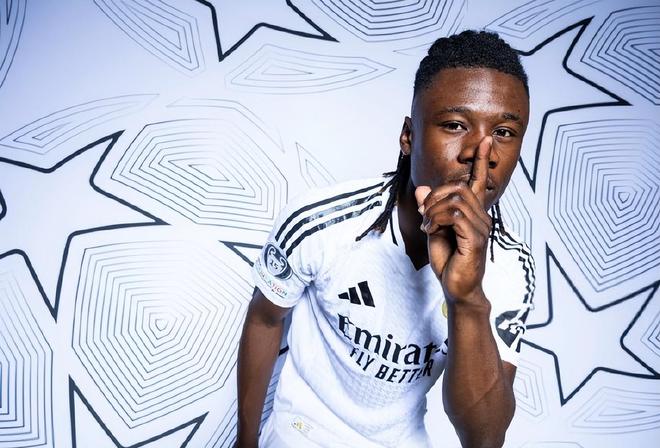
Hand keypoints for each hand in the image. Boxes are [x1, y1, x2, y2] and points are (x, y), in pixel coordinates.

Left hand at [415, 137, 492, 303]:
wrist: (457, 288)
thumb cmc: (449, 260)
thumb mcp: (433, 230)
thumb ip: (430, 209)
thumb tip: (421, 188)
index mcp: (473, 213)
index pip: (479, 182)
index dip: (482, 161)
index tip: (486, 140)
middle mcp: (481, 217)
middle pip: (459, 187)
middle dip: (435, 197)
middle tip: (424, 215)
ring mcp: (481, 228)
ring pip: (455, 200)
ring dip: (433, 210)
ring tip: (427, 225)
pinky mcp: (475, 240)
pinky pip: (455, 216)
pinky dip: (436, 220)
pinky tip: (430, 230)